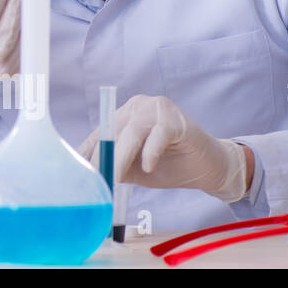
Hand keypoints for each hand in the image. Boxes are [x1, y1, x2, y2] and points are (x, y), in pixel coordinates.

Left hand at [78, 95, 250, 202]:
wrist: (209, 167)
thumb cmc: (170, 166)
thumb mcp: (135, 169)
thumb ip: (114, 166)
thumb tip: (90, 178)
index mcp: (124, 115)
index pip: (100, 133)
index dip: (88, 153)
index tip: (78, 174)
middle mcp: (137, 106)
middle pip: (113, 132)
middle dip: (102, 158)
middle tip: (95, 181)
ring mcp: (157, 109)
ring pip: (132, 133)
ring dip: (121, 157)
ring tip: (114, 178)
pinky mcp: (177, 119)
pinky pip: (159, 135)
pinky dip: (151, 152)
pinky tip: (148, 168)